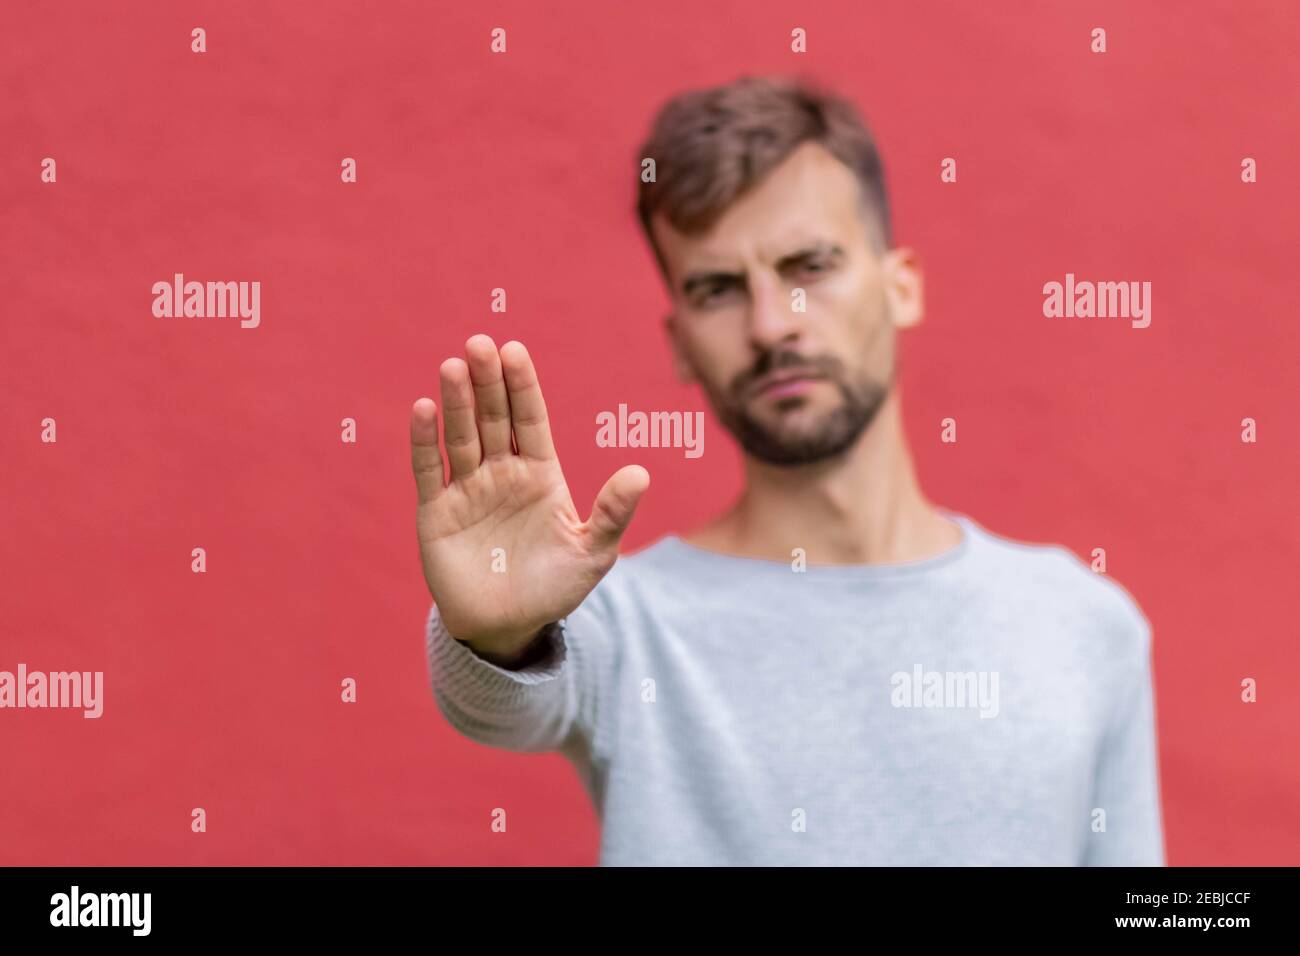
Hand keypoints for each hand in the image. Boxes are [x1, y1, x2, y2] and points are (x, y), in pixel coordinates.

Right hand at [410, 335, 649, 659]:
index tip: (514, 350)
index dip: (522, 386)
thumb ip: (613, 513)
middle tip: (479, 343)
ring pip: (461, 436)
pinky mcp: (436, 512)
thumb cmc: (554, 588)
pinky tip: (425, 409)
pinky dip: (425, 441)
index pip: (530, 419)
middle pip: (493, 418)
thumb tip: (640, 473)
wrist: (507, 628)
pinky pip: (429, 469)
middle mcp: (501, 472)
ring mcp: (467, 489)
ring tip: (453, 366)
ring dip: (457, 401)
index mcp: (539, 474)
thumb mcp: (593, 553)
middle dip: (487, 381)